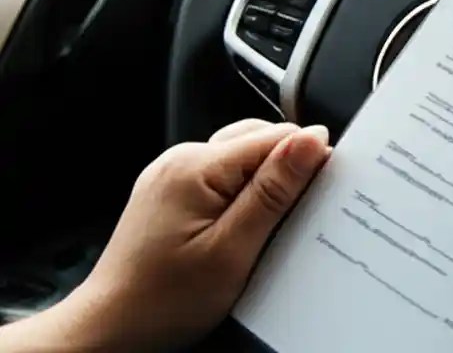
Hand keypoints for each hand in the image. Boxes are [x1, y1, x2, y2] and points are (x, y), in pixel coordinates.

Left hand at [51, 120, 329, 351]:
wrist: (110, 331)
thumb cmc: (164, 300)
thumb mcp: (232, 249)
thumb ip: (274, 190)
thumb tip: (311, 141)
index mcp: (196, 166)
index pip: (275, 136)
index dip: (309, 160)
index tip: (328, 193)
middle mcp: (181, 161)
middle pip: (259, 142)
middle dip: (288, 171)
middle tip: (297, 218)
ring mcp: (172, 176)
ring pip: (242, 160)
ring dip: (265, 185)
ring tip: (268, 228)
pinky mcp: (171, 195)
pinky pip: (221, 179)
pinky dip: (243, 196)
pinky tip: (245, 230)